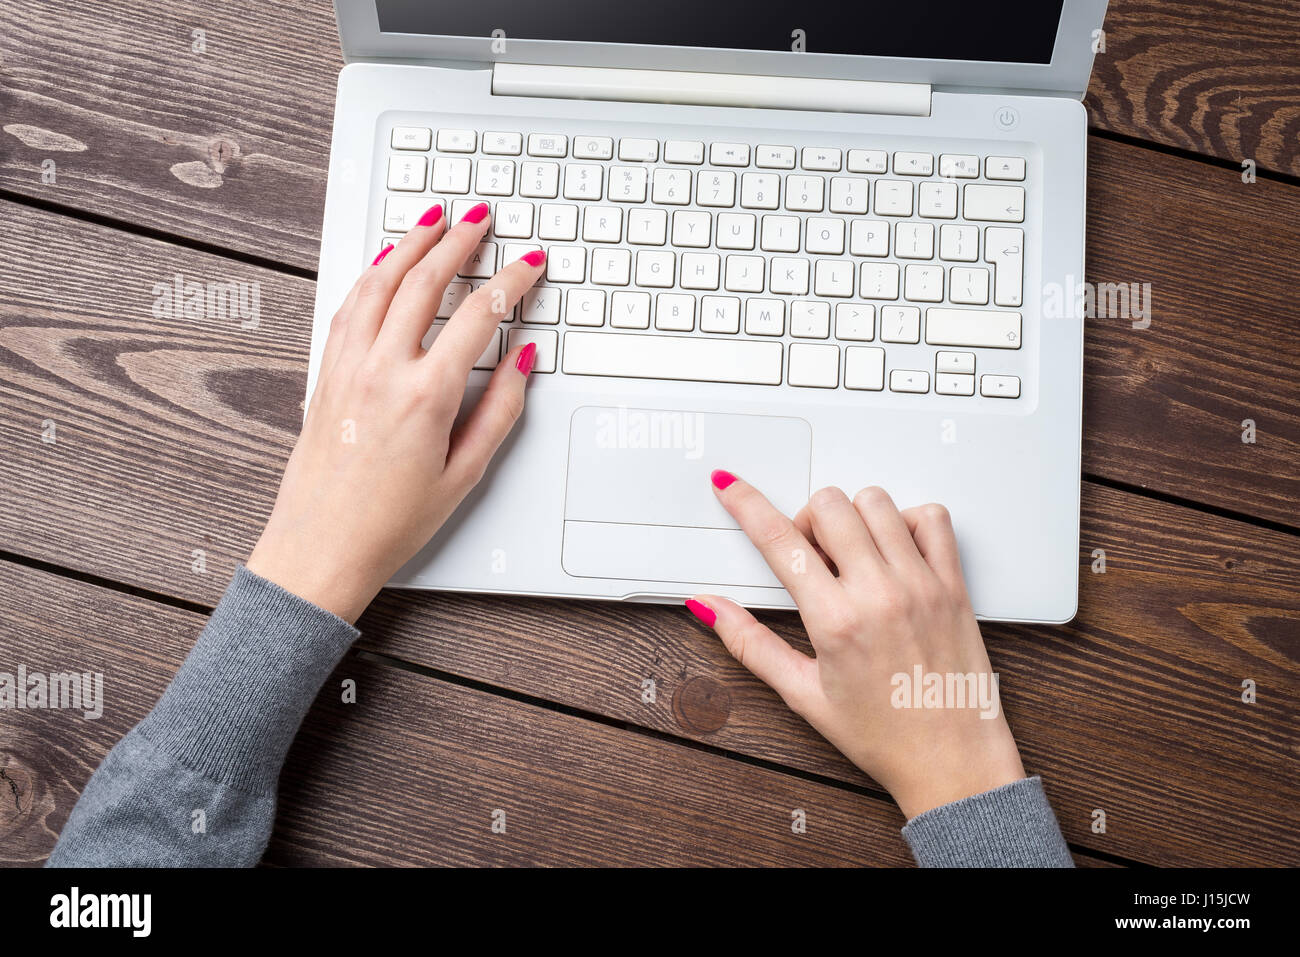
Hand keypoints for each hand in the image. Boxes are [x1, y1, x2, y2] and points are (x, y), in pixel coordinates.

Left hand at [247, 203, 544, 622]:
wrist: (322, 547)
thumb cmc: (391, 521)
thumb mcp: (465, 473)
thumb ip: (500, 409)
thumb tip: (524, 360)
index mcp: (426, 394)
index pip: (480, 314)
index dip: (512, 280)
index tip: (530, 262)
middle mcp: (383, 369)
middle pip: (426, 281)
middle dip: (458, 240)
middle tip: (480, 217)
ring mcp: (348, 366)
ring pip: (380, 281)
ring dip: (410, 243)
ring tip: (433, 218)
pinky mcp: (327, 373)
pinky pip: (350, 305)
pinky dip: (371, 273)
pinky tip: (384, 261)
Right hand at [686, 472, 1025, 818]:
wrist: (952, 762)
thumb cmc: (883, 736)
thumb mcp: (802, 693)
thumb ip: (750, 643)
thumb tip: (709, 608)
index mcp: (836, 621)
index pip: (779, 541)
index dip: (746, 505)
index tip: (731, 487)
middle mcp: (880, 594)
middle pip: (828, 505)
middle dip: (806, 520)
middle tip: (809, 556)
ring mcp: (921, 584)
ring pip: (877, 502)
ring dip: (853, 517)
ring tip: (852, 556)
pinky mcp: (954, 585)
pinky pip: (932, 518)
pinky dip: (908, 522)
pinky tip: (895, 552)